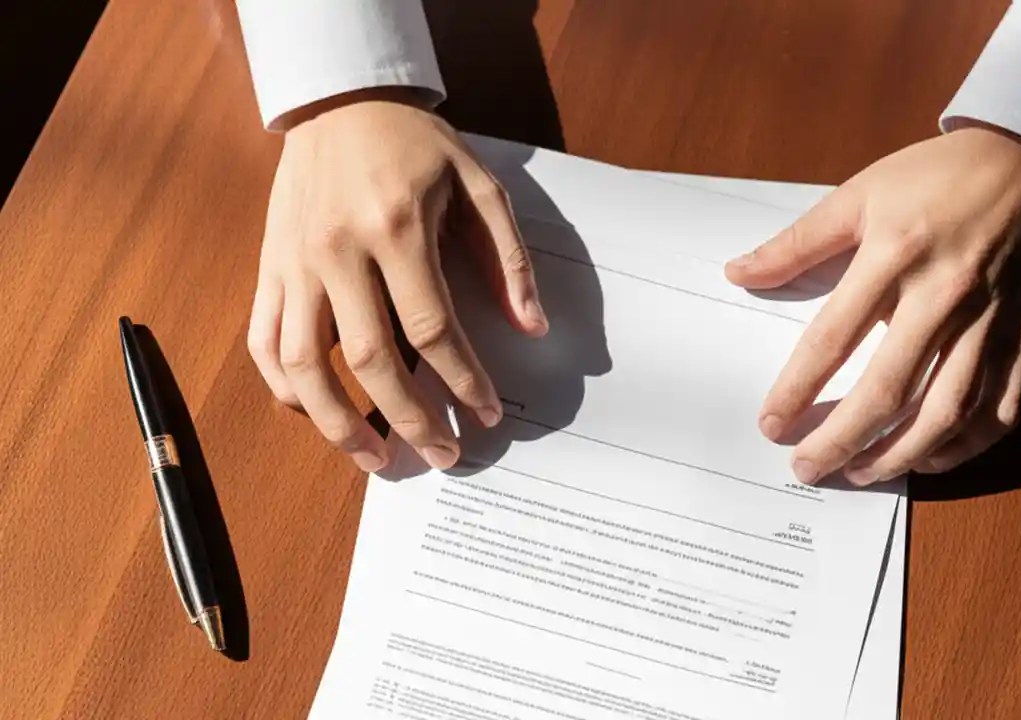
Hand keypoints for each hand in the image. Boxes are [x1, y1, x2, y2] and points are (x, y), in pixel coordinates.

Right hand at [248, 90, 547, 471]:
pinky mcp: (268, 267)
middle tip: (443, 455)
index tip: (486, 413)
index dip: (463, 380)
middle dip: (411, 419)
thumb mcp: (477, 183)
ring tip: (375, 458)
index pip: (432, 329)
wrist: (339, 100)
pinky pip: (263, 340)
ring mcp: (294, 263)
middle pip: (370, 361)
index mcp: (396, 229)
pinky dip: (284, 387)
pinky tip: (314, 413)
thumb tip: (531, 327)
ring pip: (303, 365)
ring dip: (338, 423)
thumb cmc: (414, 145)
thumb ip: (507, 257)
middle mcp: (337, 251)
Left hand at [726, 125, 1020, 485]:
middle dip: (842, 439)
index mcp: (895, 254)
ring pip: (947, 411)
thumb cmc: (936, 178)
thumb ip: (798, 242)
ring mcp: (990, 321)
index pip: (833, 337)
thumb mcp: (859, 194)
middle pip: (889, 389)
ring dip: (900, 454)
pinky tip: (930, 459)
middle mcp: (944, 295)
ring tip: (860, 473)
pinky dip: (966, 446)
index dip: (798, 388)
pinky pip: (1001, 409)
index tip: (771, 425)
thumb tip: (738, 273)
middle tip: (807, 470)